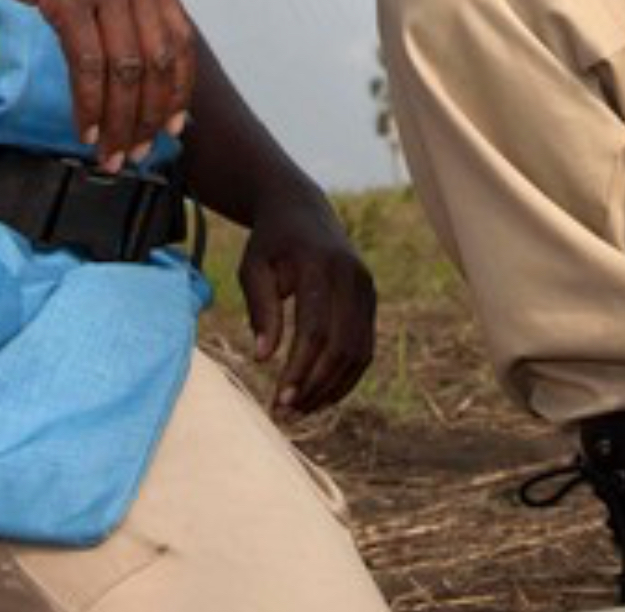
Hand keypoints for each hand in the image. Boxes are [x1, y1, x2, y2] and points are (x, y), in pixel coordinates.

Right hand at [0, 0, 195, 170]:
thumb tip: (130, 46)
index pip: (181, 38)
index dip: (179, 90)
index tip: (172, 128)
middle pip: (158, 60)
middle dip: (150, 116)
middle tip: (136, 153)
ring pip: (126, 68)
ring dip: (120, 120)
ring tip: (110, 154)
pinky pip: (88, 62)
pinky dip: (89, 103)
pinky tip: (84, 129)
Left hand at [238, 187, 376, 415]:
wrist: (303, 212)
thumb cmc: (271, 243)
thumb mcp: (253, 267)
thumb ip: (261, 309)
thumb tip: (263, 359)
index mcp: (321, 265)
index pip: (316, 329)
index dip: (300, 369)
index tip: (278, 400)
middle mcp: (353, 277)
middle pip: (341, 346)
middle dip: (315, 386)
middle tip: (285, 413)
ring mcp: (367, 289)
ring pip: (358, 353)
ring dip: (331, 388)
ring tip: (299, 411)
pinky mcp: (371, 302)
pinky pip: (364, 348)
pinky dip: (345, 377)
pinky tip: (320, 395)